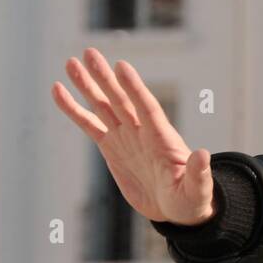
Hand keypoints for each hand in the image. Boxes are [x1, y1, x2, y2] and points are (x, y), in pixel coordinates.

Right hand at [51, 47, 214, 224]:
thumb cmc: (191, 199)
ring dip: (88, 85)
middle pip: (121, 99)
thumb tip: (203, 154)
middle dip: (105, 78)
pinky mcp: (111, 147)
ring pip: (103, 106)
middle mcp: (142, 132)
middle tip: (89, 52)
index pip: (147, 108)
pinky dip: (74, 109)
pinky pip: (89, 125)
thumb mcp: (198, 189)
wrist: (177, 209)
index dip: (135, 88)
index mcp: (162, 139)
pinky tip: (59, 91)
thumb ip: (199, 172)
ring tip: (71, 62)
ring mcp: (125, 137)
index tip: (122, 66)